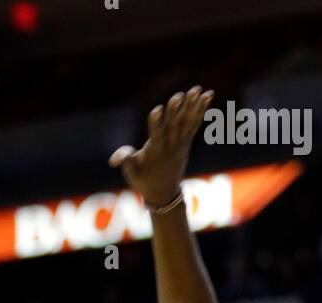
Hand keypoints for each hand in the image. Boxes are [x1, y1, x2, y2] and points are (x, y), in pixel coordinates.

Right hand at [109, 87, 213, 208]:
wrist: (164, 194)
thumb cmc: (144, 180)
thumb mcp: (131, 173)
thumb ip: (126, 161)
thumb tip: (113, 160)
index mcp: (155, 153)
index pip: (156, 136)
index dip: (156, 124)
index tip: (156, 110)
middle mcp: (170, 147)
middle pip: (174, 127)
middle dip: (176, 111)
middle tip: (179, 95)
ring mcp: (181, 143)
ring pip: (188, 122)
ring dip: (193, 106)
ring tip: (197, 89)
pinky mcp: (187, 141)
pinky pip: (195, 123)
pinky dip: (201, 109)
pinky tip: (207, 95)